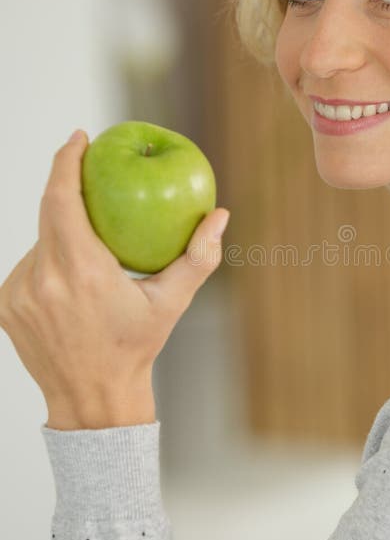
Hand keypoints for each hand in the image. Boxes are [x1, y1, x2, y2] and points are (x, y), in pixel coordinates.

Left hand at [0, 130, 229, 429]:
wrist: (92, 401)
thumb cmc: (136, 348)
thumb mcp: (172, 302)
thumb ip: (199, 256)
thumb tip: (219, 214)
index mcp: (83, 273)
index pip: (62, 199)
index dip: (66, 161)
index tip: (79, 138)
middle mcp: (44, 280)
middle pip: (48, 213)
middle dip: (66, 185)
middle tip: (88, 167)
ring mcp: (19, 294)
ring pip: (39, 241)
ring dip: (62, 233)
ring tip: (92, 249)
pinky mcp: (6, 305)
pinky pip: (28, 266)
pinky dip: (50, 261)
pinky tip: (73, 281)